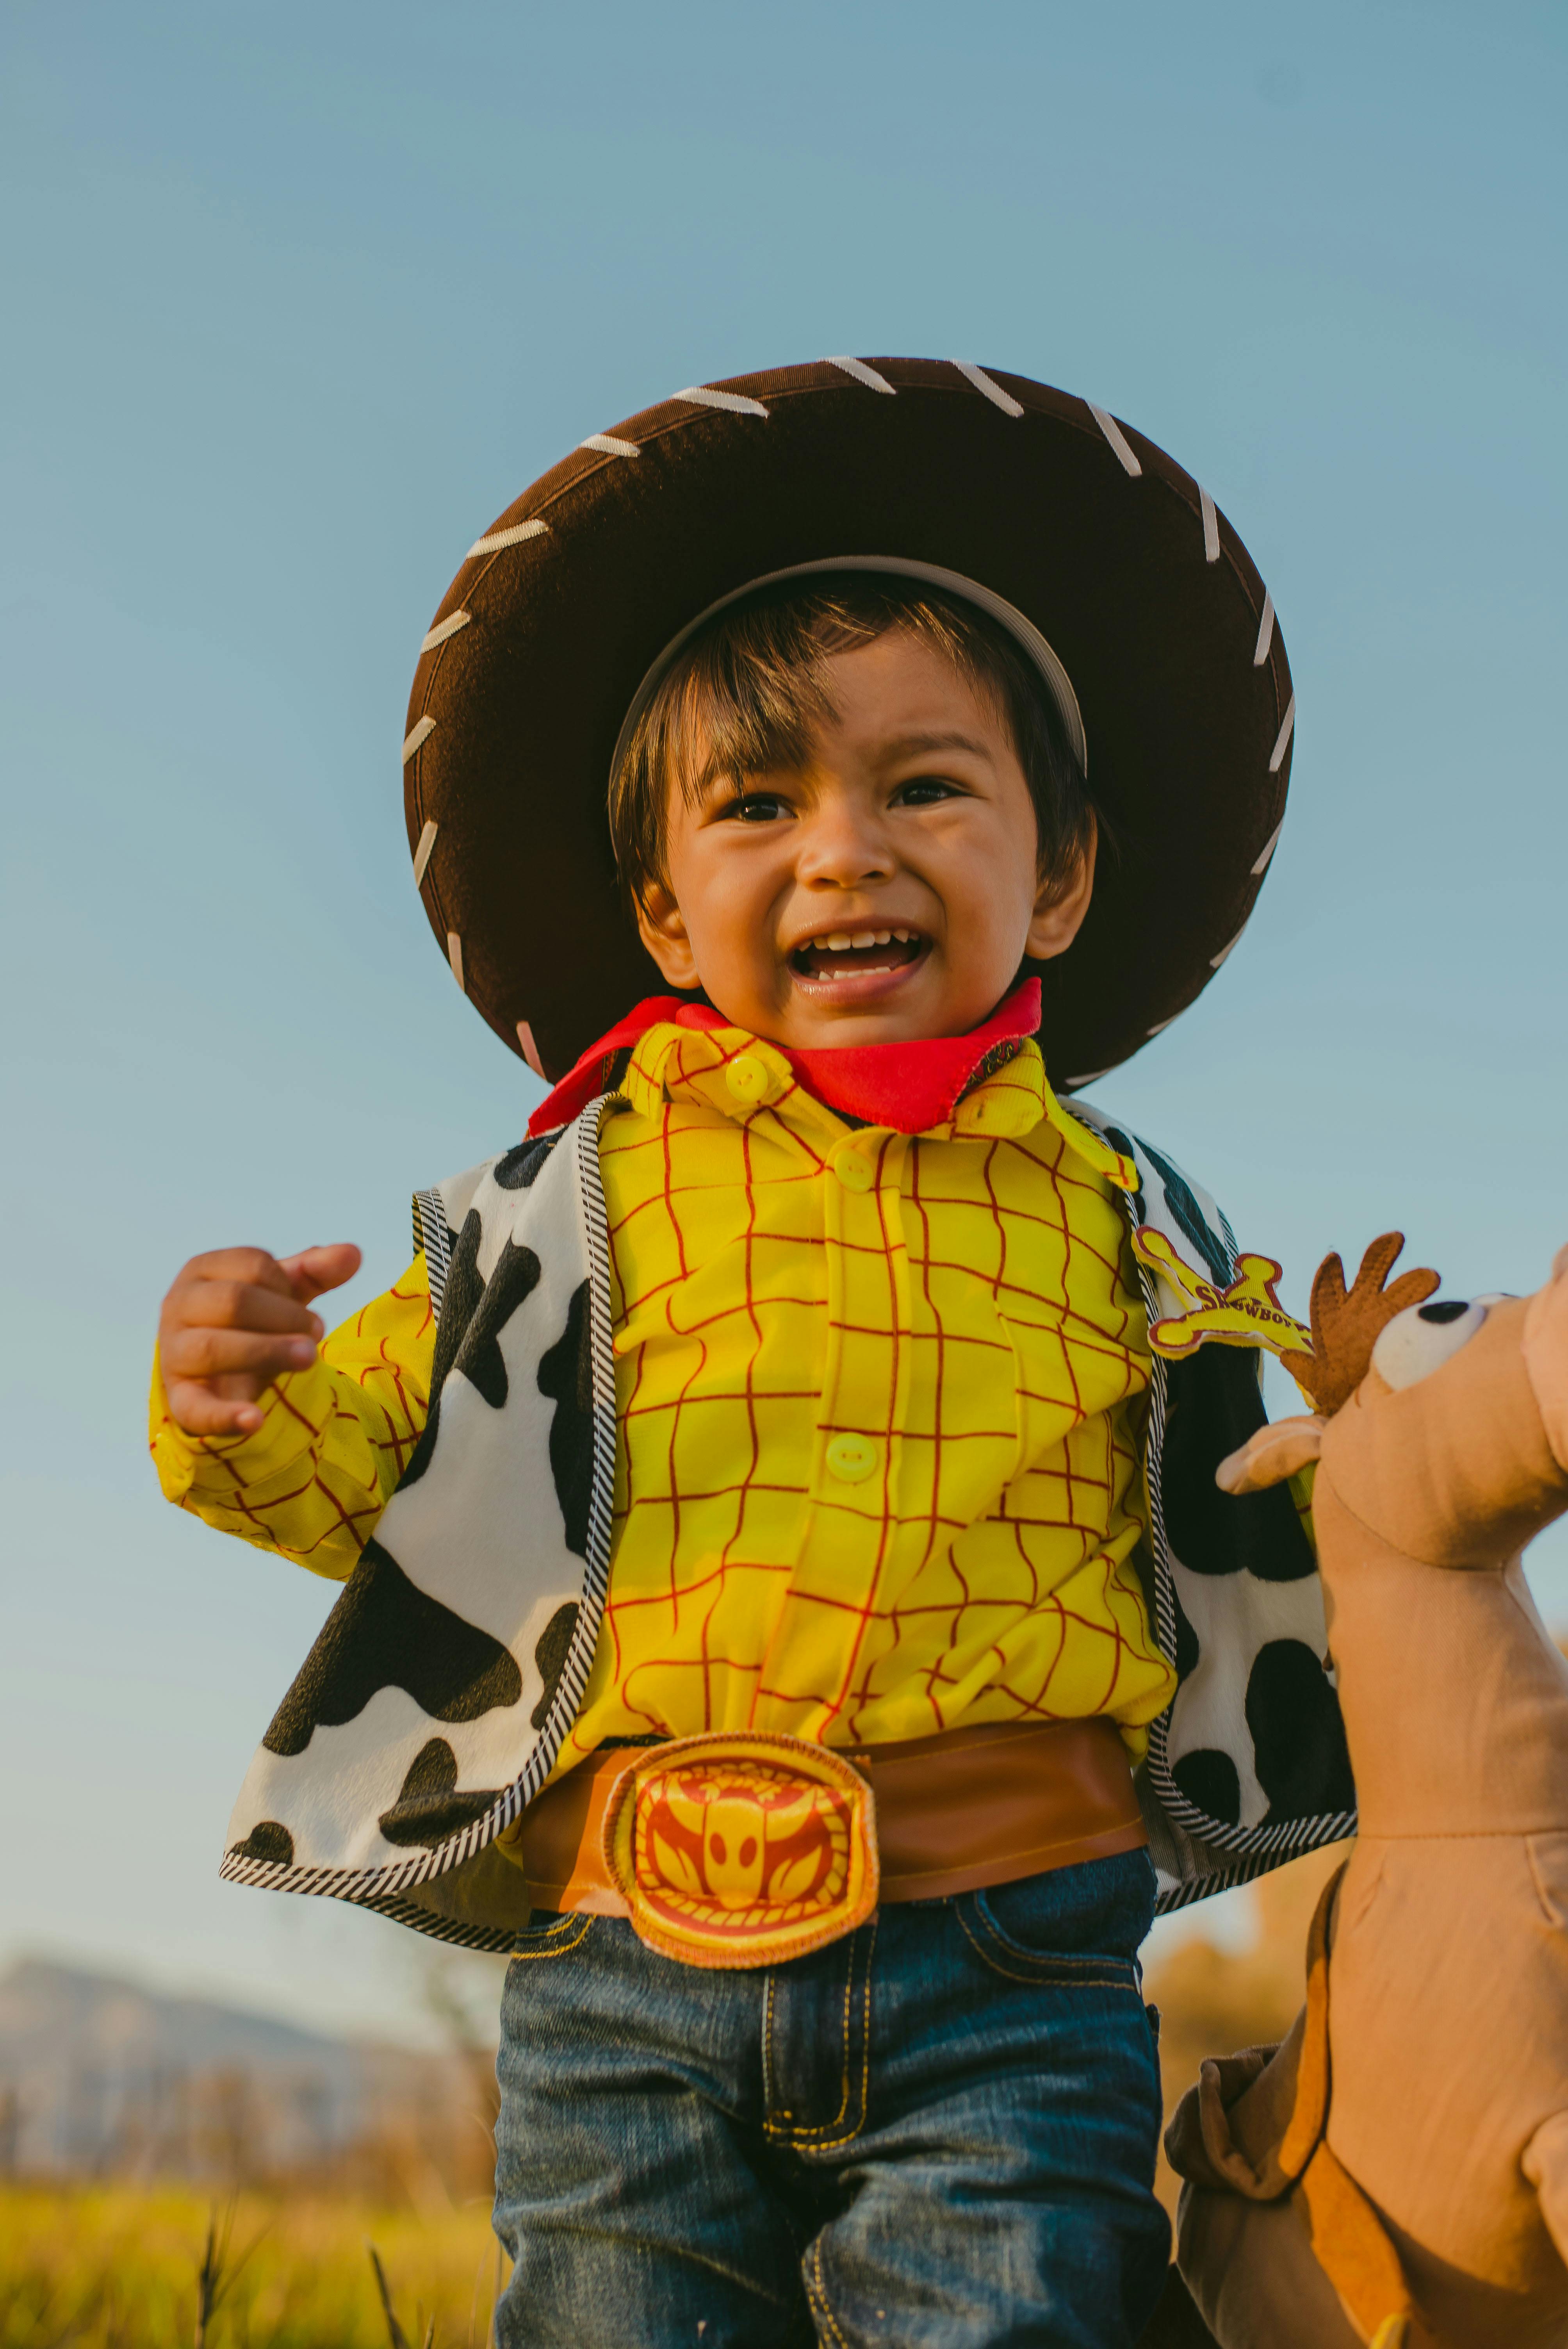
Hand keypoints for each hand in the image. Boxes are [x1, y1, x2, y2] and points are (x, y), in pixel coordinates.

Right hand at [157, 1243, 361, 1437]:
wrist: (212, 1372)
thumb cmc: (248, 1321)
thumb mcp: (281, 1294)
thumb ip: (314, 1273)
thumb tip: (352, 1253)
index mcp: (203, 1271)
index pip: (252, 1265)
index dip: (289, 1286)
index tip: (305, 1308)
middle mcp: (179, 1306)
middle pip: (233, 1301)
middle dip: (285, 1316)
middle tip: (317, 1331)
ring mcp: (175, 1353)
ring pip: (214, 1348)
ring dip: (268, 1352)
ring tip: (309, 1358)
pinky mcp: (180, 1399)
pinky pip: (197, 1409)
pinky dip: (226, 1415)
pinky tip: (254, 1420)